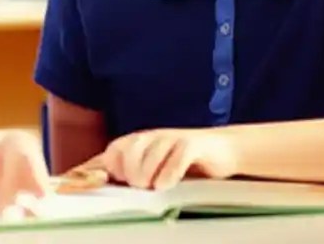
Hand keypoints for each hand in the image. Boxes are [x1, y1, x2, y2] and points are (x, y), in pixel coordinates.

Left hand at [87, 128, 237, 190]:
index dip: (103, 168)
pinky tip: (165, 185)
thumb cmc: (184, 162)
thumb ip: (132, 173)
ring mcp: (172, 138)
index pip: (112, 152)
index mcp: (138, 143)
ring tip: (151, 187)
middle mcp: (151, 137)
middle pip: (127, 151)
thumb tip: (101, 185)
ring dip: (147, 174)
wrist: (224, 149)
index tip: (99, 183)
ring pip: (150, 154)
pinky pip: (177, 156)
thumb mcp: (155, 167)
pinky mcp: (193, 144)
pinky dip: (169, 172)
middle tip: (138, 186)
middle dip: (129, 172)